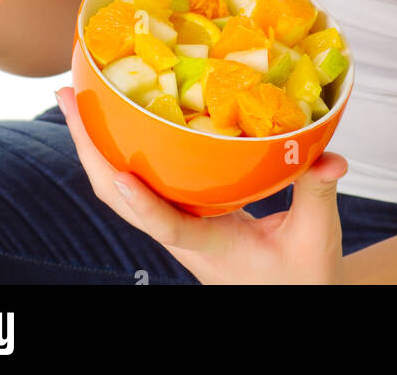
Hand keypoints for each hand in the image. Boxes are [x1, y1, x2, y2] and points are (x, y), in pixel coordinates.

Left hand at [56, 86, 348, 284]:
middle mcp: (184, 235)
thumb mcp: (315, 236)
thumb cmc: (303, 276)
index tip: (119, 175)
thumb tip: (329, 154)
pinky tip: (120, 120)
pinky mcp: (186, 215)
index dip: (143, 203)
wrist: (297, 300)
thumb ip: (317, 190)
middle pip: (121, 196)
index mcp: (211, 246)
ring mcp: (180, 225)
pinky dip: (121, 149)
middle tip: (67, 97)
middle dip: (89, 148)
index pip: (169, 227)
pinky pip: (142, 182)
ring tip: (77, 98)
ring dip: (96, 145)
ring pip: (123, 189)